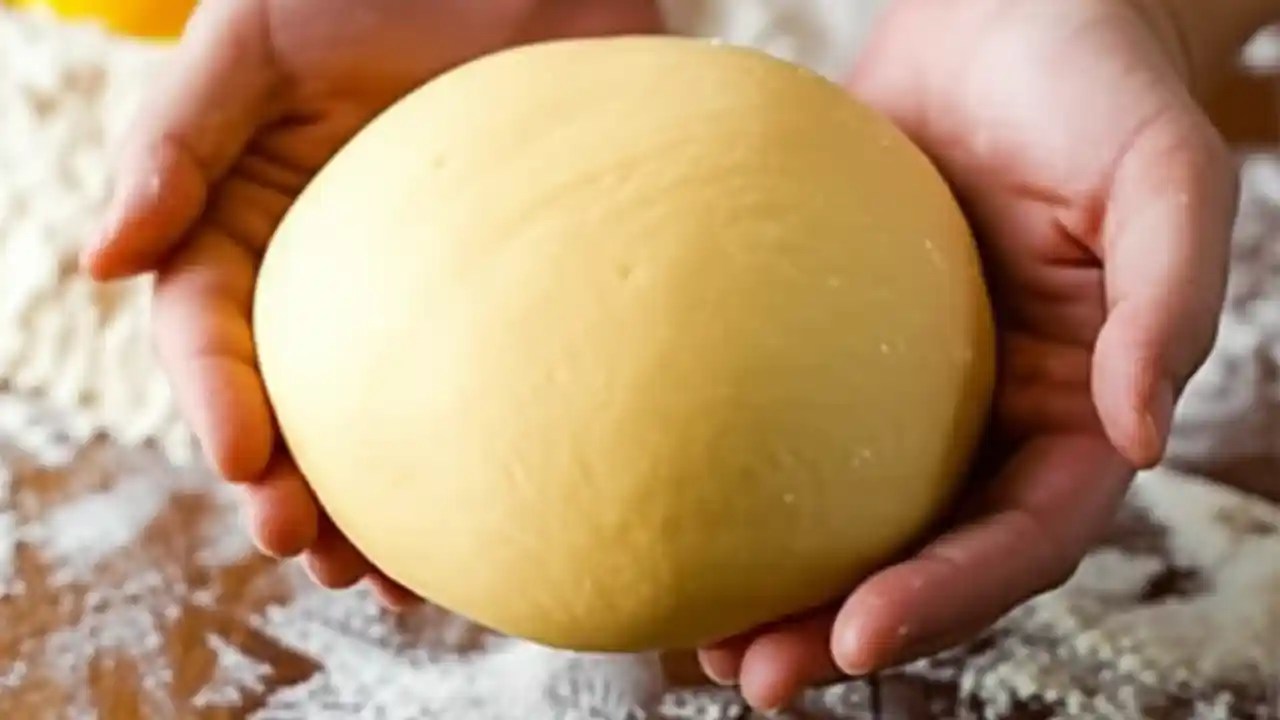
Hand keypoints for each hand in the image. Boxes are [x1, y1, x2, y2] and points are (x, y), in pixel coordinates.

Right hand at [82, 0, 660, 605]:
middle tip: (314, 551)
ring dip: (375, 508)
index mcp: (248, 217)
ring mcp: (416, 295)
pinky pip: (480, 393)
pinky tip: (484, 523)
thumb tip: (101, 260)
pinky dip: (473, 462)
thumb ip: (177, 140)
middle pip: (291, 401)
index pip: (210, 328)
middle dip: (293, 486)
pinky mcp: (499, 302)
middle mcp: (327, 272)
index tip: (245, 461)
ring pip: (380, 420)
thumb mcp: (255, 38)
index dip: (219, 400)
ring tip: (387, 576)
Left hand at [696, 0, 1239, 709]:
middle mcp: (990, 420)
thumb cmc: (1094, 82)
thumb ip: (1171, 300)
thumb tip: (1141, 432)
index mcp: (1076, 408)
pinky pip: (783, 430)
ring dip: (780, 591)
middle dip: (844, 632)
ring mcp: (909, 392)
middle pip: (922, 559)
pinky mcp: (833, 349)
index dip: (949, 600)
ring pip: (846, 519)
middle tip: (751, 680)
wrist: (1000, 14)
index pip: (1021, 538)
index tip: (857, 638)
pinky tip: (670, 512)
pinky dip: (737, 487)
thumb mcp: (1165, 176)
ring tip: (698, 647)